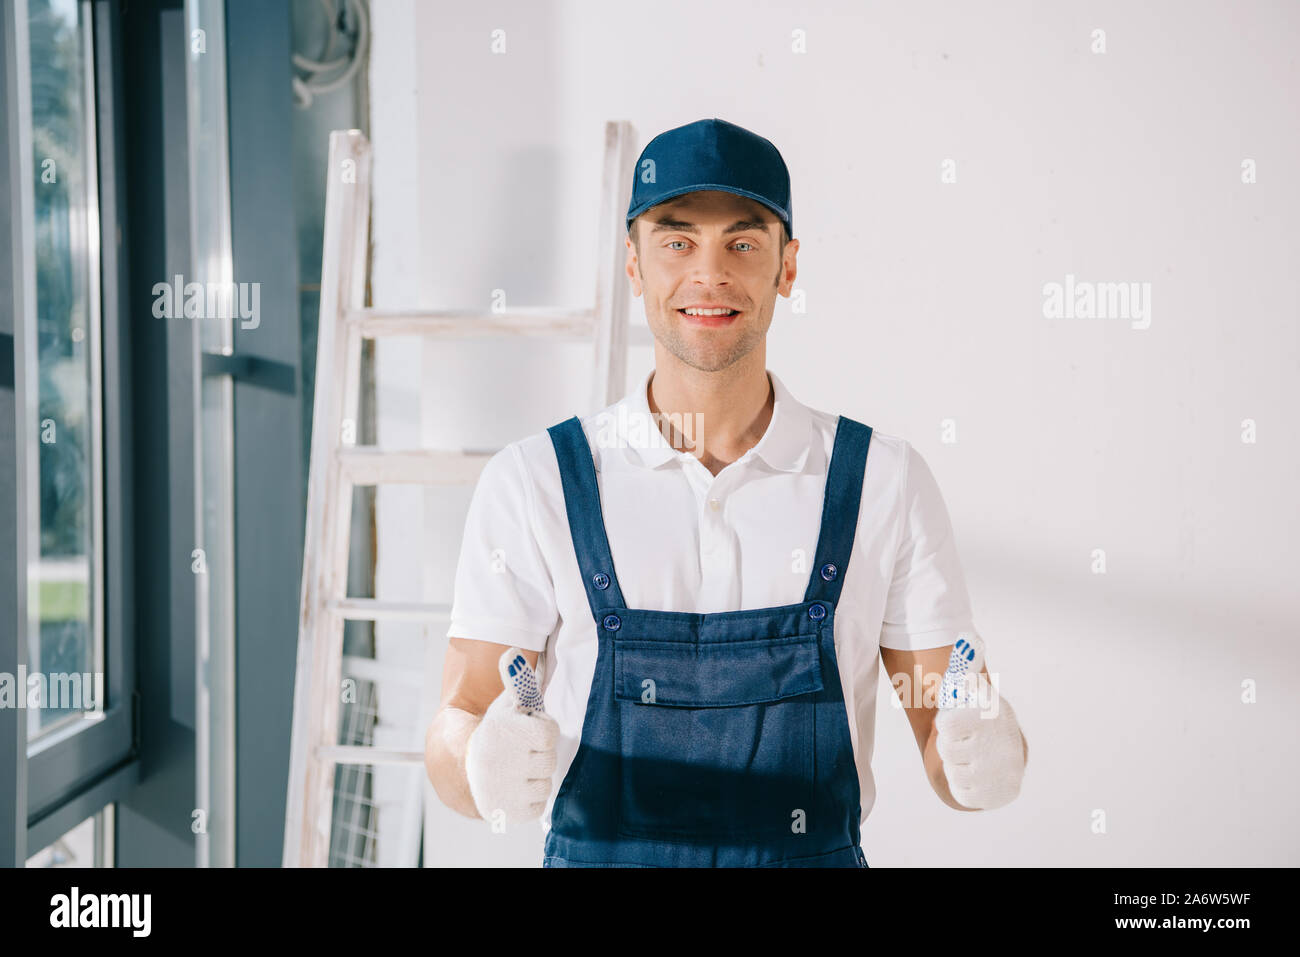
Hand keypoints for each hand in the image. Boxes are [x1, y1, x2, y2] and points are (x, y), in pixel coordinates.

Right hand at [464, 648, 557, 822]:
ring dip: (535, 777)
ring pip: (544, 784)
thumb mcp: (503, 705)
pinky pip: (538, 806)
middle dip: (538, 754)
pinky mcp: (509, 813)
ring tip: (516, 770)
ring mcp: (505, 791)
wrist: (460, 766)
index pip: (549, 734)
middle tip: (520, 752)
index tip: (527, 731)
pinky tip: (515, 787)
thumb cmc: (493, 732)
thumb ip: (515, 680)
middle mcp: (503, 763)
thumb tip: (512, 653)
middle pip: (548, 760)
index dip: (541, 731)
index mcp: (503, 732)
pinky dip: (530, 798)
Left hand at [934, 633, 1025, 809]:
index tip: (953, 719)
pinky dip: (960, 785)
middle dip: (947, 744)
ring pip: (954, 773)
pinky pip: (963, 794)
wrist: (993, 748)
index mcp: (997, 714)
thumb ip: (964, 663)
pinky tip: (971, 773)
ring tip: (967, 755)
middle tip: (959, 738)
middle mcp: (1008, 744)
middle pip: (947, 750)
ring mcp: (1008, 771)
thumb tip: (967, 639)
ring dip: (953, 765)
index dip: (945, 724)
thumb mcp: (967, 687)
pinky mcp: (1004, 794)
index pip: (949, 726)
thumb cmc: (971, 713)